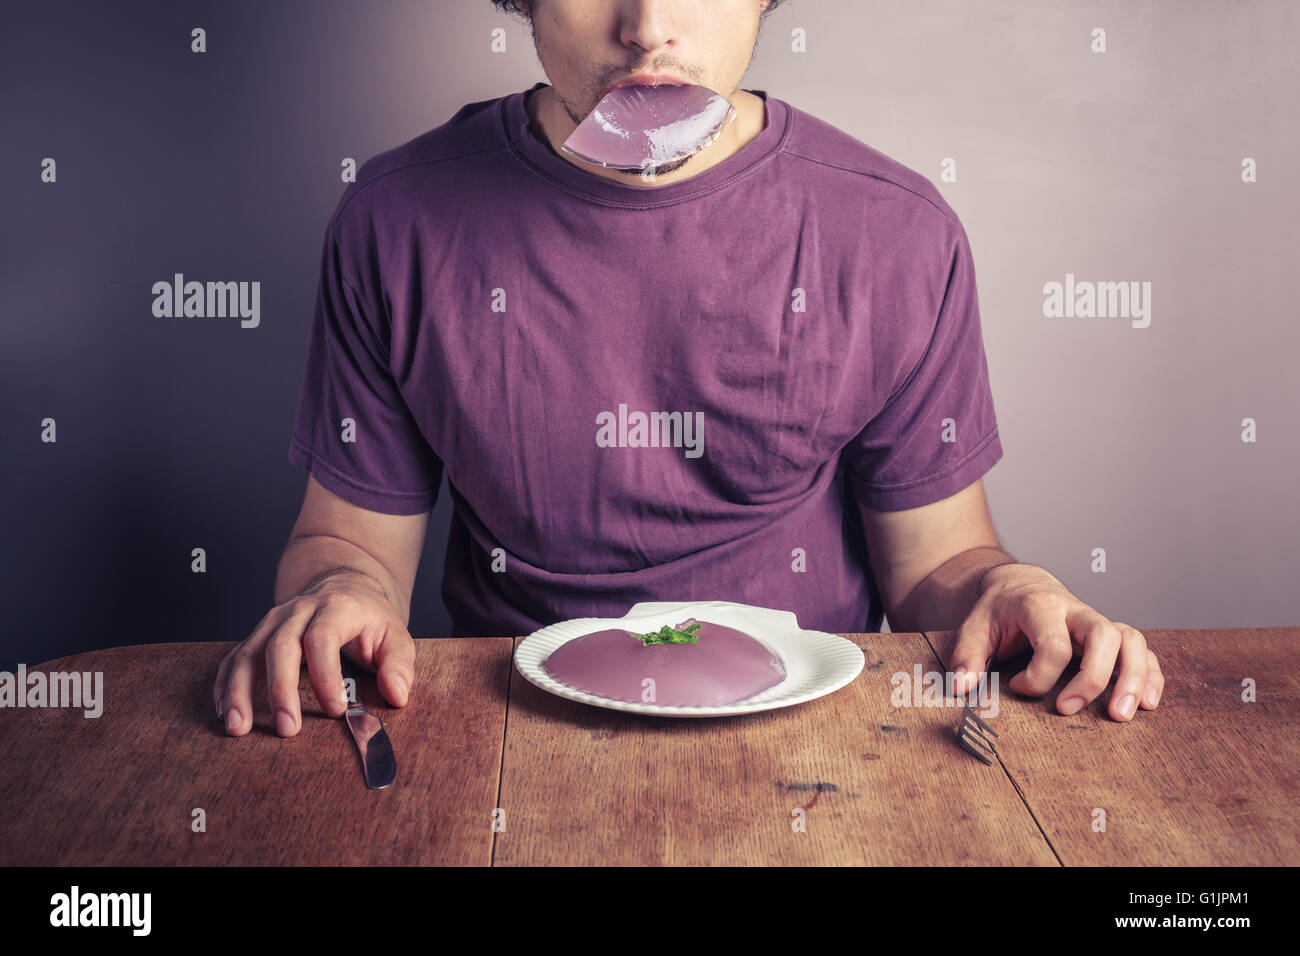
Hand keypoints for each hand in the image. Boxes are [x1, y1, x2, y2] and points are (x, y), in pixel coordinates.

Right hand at [213, 570, 415, 736]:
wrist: (345, 587)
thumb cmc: (370, 619)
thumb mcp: (396, 636)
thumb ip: (399, 665)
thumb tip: (396, 695)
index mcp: (335, 608)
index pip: (322, 639)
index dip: (326, 676)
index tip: (336, 710)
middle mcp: (298, 610)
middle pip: (280, 647)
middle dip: (280, 690)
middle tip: (287, 729)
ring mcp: (273, 621)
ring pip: (248, 652)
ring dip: (239, 691)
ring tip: (238, 727)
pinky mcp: (258, 635)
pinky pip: (234, 658)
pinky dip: (225, 685)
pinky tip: (223, 711)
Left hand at [949, 563, 1163, 720]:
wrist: (1020, 584)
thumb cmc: (999, 609)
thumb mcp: (974, 625)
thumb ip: (968, 655)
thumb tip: (962, 688)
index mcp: (1041, 605)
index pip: (1053, 644)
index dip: (1037, 676)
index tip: (1017, 688)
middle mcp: (1076, 610)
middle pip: (1103, 635)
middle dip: (1094, 677)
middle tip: (1071, 709)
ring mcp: (1097, 622)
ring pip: (1131, 640)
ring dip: (1134, 678)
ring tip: (1123, 714)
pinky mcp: (1111, 634)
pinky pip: (1143, 650)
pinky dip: (1151, 675)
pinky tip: (1149, 703)